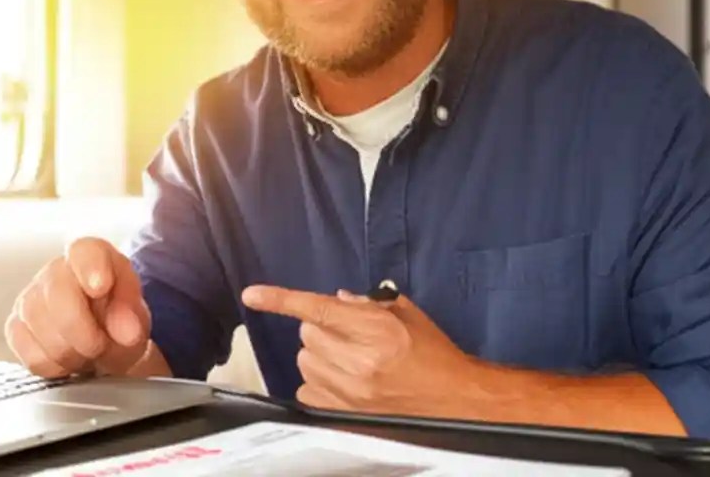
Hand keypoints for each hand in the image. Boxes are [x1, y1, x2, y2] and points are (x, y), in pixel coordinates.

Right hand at [5, 237, 151, 377]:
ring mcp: (29, 299)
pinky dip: (54, 366)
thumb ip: (133, 319)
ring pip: (41, 327)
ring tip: (88, 354)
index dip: (91, 268)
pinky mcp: (15, 329)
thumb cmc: (117, 322)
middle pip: (56, 293)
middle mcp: (55, 272)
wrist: (101, 341)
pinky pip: (30, 353)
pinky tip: (67, 360)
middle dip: (83, 331)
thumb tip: (126, 332)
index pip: (84, 252)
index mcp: (90, 256)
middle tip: (101, 347)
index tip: (100, 287)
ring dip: (71, 353)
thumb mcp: (136, 317)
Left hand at [243, 286, 489, 418]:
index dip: (280, 300)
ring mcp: (349, 392)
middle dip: (322, 329)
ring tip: (349, 360)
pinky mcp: (344, 415)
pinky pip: (308, 391)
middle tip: (347, 335)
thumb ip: (368, 305)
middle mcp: (359, 361)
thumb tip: (335, 298)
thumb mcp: (407, 317)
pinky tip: (343, 383)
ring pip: (305, 361)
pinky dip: (320, 383)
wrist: (458, 401)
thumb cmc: (434, 355)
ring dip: (320, 356)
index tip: (252, 294)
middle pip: (307, 334)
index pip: (317, 308)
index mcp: (376, 330)